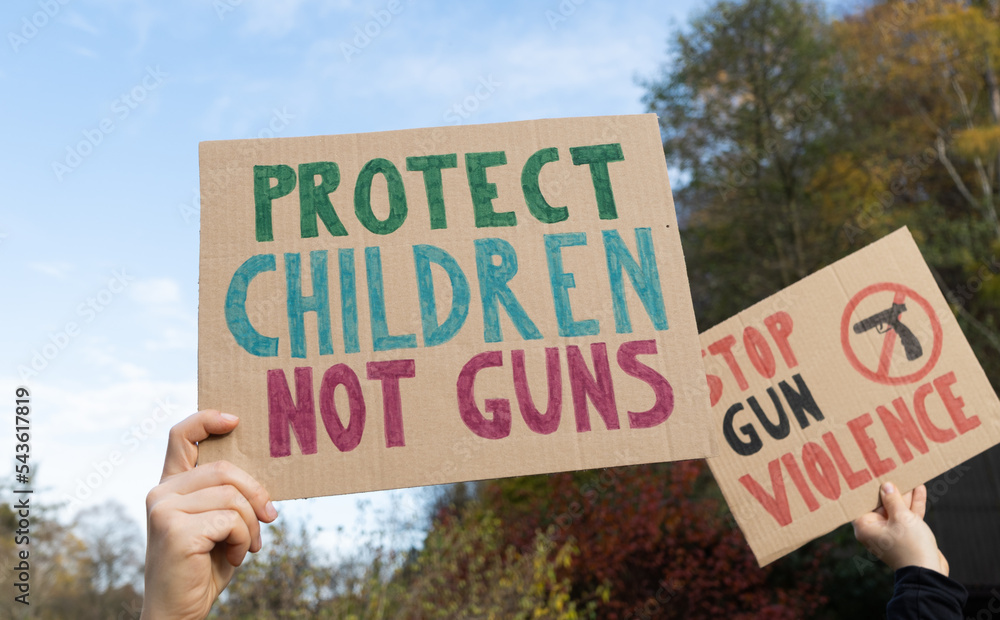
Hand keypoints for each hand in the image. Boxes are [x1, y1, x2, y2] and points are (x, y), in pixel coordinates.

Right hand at [141, 410, 278, 619]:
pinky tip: (234, 557)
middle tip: (270, 517)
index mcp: (171, 486)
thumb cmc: (204, 566)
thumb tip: (262, 477)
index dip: (207, 419)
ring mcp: (163, 509)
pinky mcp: (174, 529)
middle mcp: (161, 492)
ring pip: (232, 495)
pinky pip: (230, 520)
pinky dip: (244, 539)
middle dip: (256, 493)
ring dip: (251, 524)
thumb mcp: (218, 523)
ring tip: (247, 546)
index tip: (236, 420)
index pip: (181, 436)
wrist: (179, 611)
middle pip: (224, 468)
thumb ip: (226, 495)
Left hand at [852, 482, 947, 575]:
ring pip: (896, 509)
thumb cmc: (910, 546)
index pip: (861, 503)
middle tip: (890, 470)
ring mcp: (891, 533)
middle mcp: (875, 530)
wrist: (929, 572)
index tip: (866, 474)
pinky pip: (907, 517)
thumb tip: (885, 486)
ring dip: (904, 495)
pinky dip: (913, 505)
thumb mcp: (901, 517)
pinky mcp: (906, 536)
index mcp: (865, 526)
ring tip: (908, 475)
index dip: (865, 489)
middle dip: (888, 489)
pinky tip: (920, 489)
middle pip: (880, 504)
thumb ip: (893, 499)